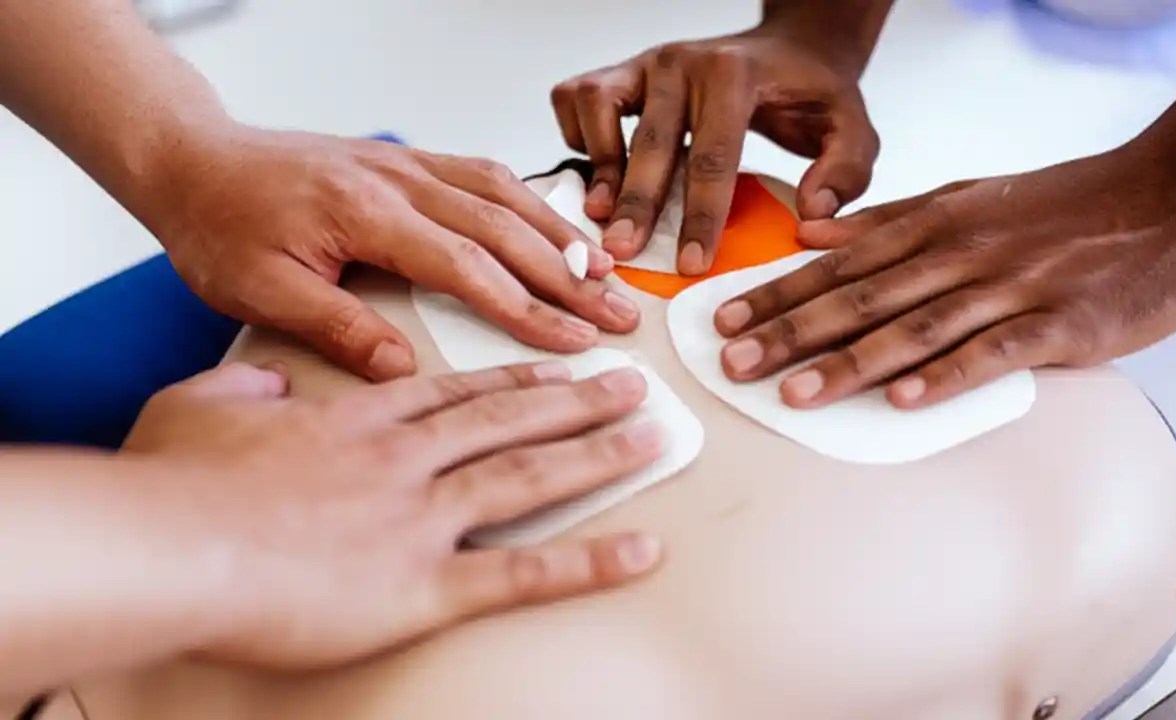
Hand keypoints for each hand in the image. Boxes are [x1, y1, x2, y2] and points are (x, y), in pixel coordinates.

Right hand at [124, 361, 663, 668]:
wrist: (173, 546)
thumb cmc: (176, 485)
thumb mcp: (197, 409)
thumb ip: (244, 391)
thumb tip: (263, 384)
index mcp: (356, 421)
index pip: (450, 391)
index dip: (510, 378)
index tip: (549, 367)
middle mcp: (404, 458)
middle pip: (508, 419)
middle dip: (576, 399)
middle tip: (629, 384)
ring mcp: (421, 518)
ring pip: (530, 474)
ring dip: (598, 454)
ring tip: (652, 439)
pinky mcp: (424, 585)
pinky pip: (524, 574)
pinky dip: (588, 564)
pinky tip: (638, 553)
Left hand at [148, 126, 632, 381]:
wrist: (192, 160)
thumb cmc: (219, 224)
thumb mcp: (260, 290)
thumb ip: (338, 327)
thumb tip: (405, 369)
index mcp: (368, 215)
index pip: (471, 267)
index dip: (529, 309)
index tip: (576, 342)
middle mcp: (400, 180)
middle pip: (507, 229)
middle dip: (570, 277)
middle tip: (620, 315)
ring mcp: (408, 163)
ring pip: (506, 196)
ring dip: (561, 236)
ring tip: (608, 274)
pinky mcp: (406, 160)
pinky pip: (485, 175)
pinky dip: (530, 202)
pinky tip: (554, 227)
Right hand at [551, 17, 880, 274]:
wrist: (787, 49)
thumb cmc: (810, 95)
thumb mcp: (852, 129)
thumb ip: (846, 170)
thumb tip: (811, 211)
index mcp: (736, 75)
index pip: (715, 156)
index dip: (701, 216)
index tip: (692, 264)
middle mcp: (683, 62)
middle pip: (652, 141)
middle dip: (636, 204)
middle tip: (623, 252)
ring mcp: (645, 62)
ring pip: (600, 108)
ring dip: (596, 165)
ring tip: (598, 213)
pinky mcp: (621, 70)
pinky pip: (577, 97)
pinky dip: (575, 132)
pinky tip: (596, 168)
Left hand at [713, 67, 1175, 409]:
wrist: (1171, 196)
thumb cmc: (1065, 204)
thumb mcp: (968, 196)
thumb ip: (889, 218)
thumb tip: (814, 235)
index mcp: (934, 224)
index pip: (838, 264)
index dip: (777, 293)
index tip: (723, 321)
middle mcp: (959, 254)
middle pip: (860, 298)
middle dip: (791, 332)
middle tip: (733, 364)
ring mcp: (1008, 288)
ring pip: (914, 328)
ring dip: (850, 363)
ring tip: (794, 393)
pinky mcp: (1060, 325)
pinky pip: (993, 352)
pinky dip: (947, 376)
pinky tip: (904, 401)